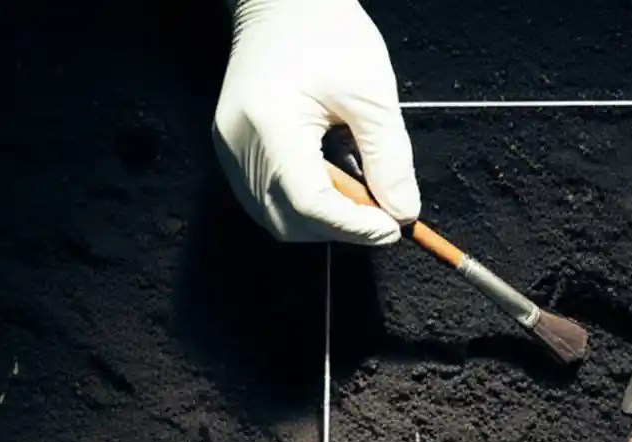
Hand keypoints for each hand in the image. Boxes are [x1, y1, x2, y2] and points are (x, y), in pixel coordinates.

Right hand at [212, 0, 418, 244]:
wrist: (283, 1)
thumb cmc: (327, 33)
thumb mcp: (372, 93)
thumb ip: (388, 157)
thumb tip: (402, 212)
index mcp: (270, 123)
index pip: (309, 203)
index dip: (354, 226)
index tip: (393, 227)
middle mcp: (238, 143)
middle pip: (288, 221)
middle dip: (341, 228)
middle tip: (383, 214)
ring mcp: (229, 149)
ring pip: (275, 218)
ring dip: (324, 221)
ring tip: (361, 195)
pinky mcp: (233, 149)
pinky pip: (267, 198)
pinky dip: (306, 205)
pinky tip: (335, 182)